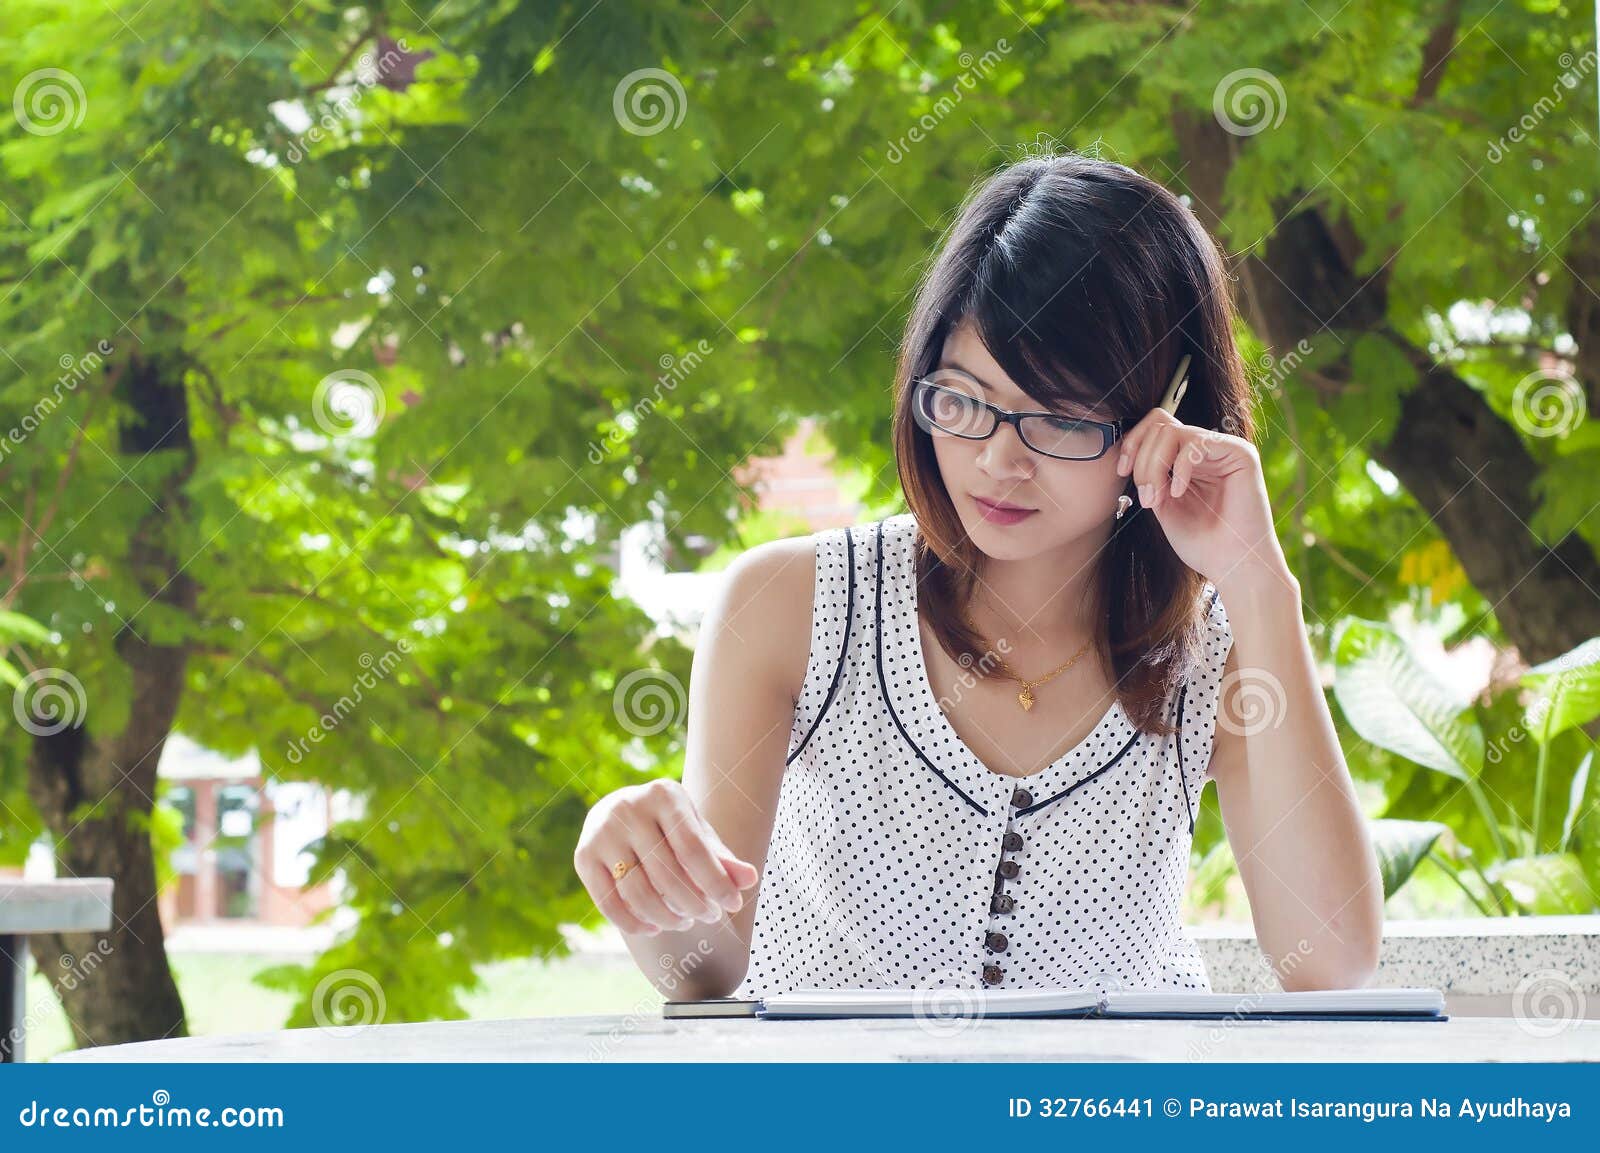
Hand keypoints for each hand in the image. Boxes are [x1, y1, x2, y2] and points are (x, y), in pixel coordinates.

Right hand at [574, 778, 758, 935]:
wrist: (620, 811)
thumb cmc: (669, 826)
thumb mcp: (698, 832)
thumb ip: (722, 857)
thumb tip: (750, 880)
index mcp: (663, 794)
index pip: (694, 849)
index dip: (716, 883)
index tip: (732, 904)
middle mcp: (628, 808)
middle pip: (667, 874)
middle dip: (694, 903)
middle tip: (709, 916)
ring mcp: (601, 832)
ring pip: (639, 893)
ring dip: (668, 917)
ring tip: (686, 921)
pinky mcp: (582, 856)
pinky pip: (609, 904)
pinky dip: (635, 924)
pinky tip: (656, 927)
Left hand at [1114, 409, 1284, 587]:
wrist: (1232, 564)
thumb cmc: (1201, 542)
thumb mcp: (1162, 504)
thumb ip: (1150, 476)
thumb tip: (1128, 452)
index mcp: (1189, 458)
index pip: (1156, 427)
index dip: (1132, 444)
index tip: (1121, 472)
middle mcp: (1207, 448)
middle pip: (1159, 424)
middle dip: (1141, 460)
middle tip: (1146, 495)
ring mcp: (1224, 448)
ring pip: (1171, 431)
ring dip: (1154, 465)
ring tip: (1157, 498)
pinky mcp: (1241, 453)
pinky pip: (1196, 442)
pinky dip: (1179, 468)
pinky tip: (1178, 493)